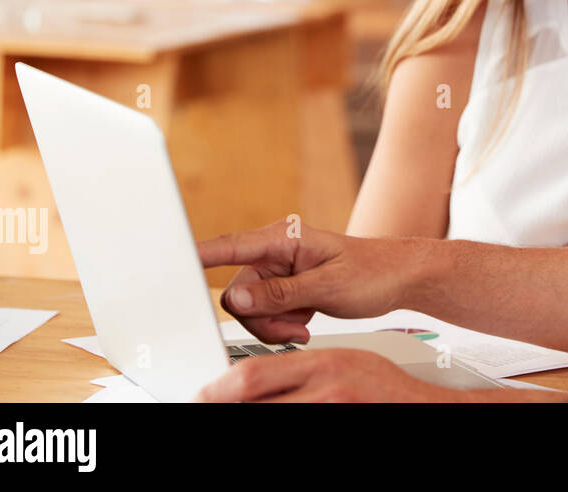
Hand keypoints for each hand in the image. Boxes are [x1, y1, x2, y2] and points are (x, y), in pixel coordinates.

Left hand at [194, 348, 456, 401]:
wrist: (425, 404)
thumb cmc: (384, 385)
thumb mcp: (344, 362)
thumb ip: (302, 370)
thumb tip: (252, 381)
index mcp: (323, 362)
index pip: (253, 374)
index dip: (219, 388)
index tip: (205, 393)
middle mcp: (325, 387)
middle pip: (251, 398)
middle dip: (221, 403)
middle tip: (204, 404)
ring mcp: (331, 408)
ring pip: (268, 416)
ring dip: (245, 417)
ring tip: (233, 414)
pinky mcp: (338, 423)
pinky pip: (295, 427)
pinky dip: (273, 424)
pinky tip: (268, 418)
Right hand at [197, 218, 415, 345]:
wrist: (398, 277)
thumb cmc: (372, 272)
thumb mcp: (327, 287)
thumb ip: (279, 294)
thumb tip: (235, 297)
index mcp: (284, 238)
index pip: (231, 246)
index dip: (198, 254)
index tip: (169, 259)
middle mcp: (276, 250)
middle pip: (239, 291)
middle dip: (263, 317)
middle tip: (296, 329)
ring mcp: (279, 269)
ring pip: (250, 307)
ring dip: (274, 324)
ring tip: (305, 326)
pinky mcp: (284, 285)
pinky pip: (264, 312)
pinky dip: (282, 325)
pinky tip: (306, 323)